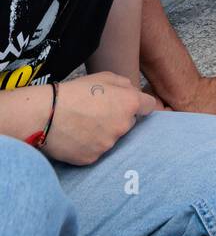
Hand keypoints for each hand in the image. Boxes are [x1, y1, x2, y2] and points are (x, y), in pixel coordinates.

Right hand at [43, 71, 158, 165]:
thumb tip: (132, 92)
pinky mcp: (93, 158)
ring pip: (112, 138)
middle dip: (118, 119)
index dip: (140, 105)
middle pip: (128, 124)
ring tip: (82, 124)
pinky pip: (96, 151)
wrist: (47, 114)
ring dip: (103, 133)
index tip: (131, 106)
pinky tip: (76, 136)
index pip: (148, 107)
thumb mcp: (103, 76)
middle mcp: (123, 126)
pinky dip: (89, 145)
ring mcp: (108, 145)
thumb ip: (124, 84)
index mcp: (129, 104)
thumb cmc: (75, 92)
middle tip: (97, 113)